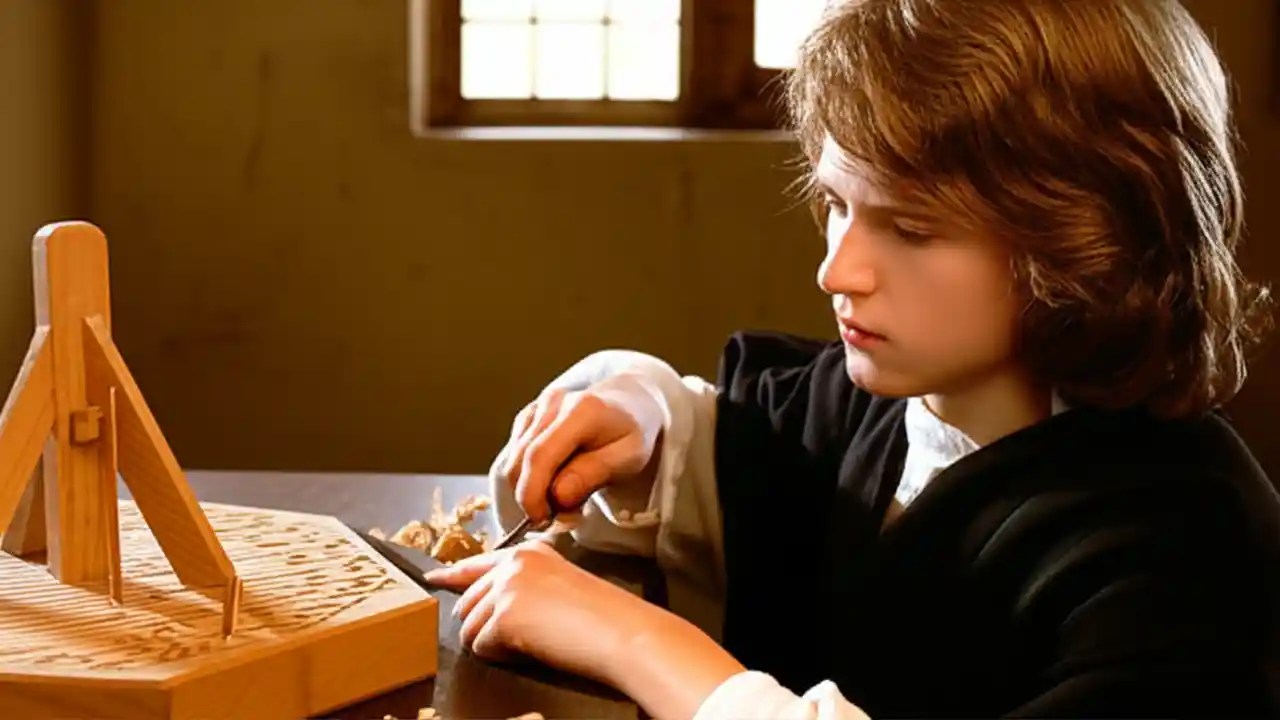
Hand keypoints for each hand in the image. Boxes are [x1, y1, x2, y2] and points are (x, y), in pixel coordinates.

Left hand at [424, 542, 748, 719]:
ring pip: (470, 627)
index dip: (452, 575)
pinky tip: (532, 649)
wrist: (619, 632)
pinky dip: (501, 656)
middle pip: (467, 602)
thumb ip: (522, 585)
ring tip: (533, 642)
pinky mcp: (504, 615)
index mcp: (528, 553)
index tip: (435, 579)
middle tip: (517, 638)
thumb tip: (486, 604)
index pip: (477, 564)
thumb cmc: (600, 617)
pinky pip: (481, 646)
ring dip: (493, 643)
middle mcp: (512, 564)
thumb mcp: (558, 584)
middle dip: (483, 625)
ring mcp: (506, 587)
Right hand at [500, 374, 664, 522]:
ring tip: (559, 500)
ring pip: (513, 458)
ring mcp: (537, 407)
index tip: (542, 520)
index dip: (533, 493)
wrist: (628, 402)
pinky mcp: (528, 416)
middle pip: (521, 459)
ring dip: (529, 488)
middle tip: (555, 517)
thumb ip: (592, 474)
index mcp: (581, 410)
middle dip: (530, 496)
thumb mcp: (628, 457)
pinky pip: (515, 453)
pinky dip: (528, 475)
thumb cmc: (632, 431)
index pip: (540, 455)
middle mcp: (553, 403)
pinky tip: (553, 482)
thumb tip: (558, 496)